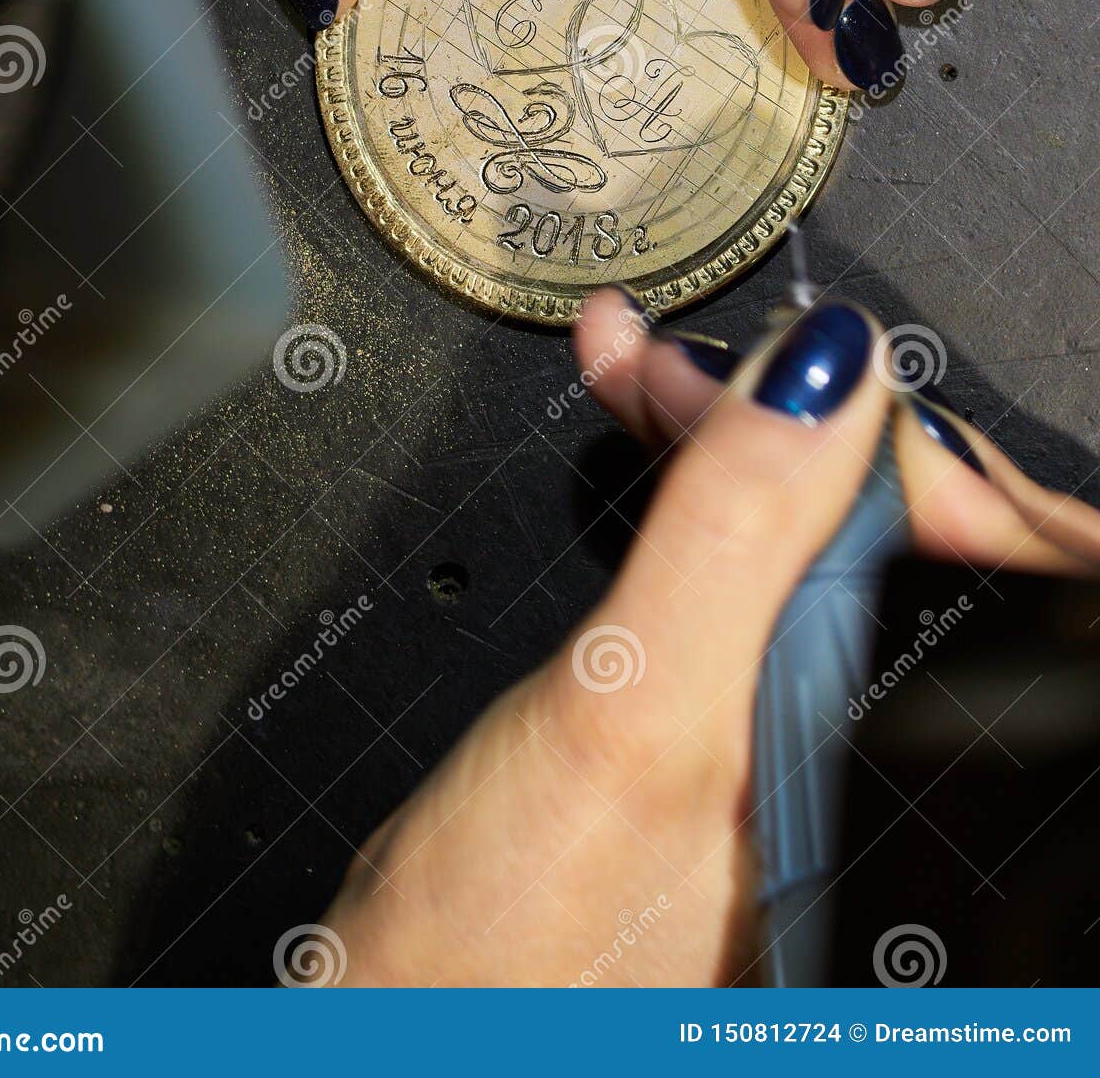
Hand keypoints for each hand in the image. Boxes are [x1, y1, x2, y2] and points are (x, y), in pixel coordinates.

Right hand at [307, 292, 1094, 986]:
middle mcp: (881, 762)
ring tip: (637, 374)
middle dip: (788, 418)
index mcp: (898, 766)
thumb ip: (741, 533)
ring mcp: (810, 752)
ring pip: (827, 545)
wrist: (404, 1025)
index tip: (763, 361)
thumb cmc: (507, 950)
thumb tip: (831, 364)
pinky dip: (703, 499)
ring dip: (736, 442)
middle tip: (670, 365)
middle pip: (899, 530)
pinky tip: (651, 448)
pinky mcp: (741, 738)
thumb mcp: (631, 705)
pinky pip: (765, 583)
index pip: (968, 536)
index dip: (873, 426)